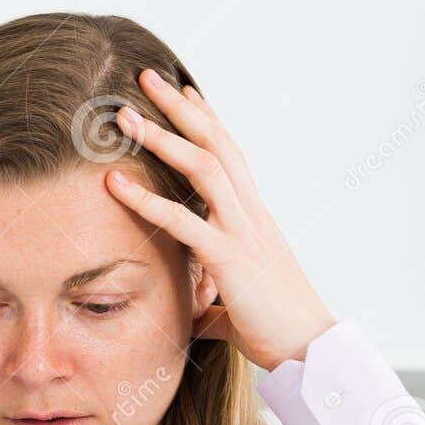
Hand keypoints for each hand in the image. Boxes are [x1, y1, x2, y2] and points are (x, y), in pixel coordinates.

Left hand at [104, 68, 335, 373]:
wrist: (310, 348)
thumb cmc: (279, 328)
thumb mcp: (242, 305)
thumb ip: (216, 302)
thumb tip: (196, 316)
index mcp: (258, 218)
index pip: (233, 154)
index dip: (208, 120)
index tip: (184, 90)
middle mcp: (252, 214)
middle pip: (216, 143)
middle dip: (180, 107)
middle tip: (147, 76)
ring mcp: (243, 232)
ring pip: (203, 167)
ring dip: (162, 136)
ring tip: (124, 114)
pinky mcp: (229, 260)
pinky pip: (184, 221)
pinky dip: (146, 199)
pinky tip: (114, 185)